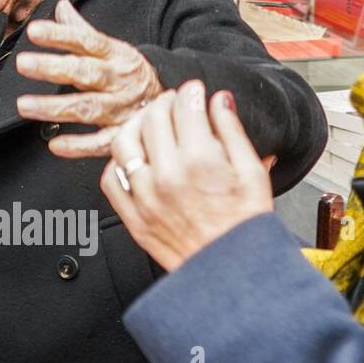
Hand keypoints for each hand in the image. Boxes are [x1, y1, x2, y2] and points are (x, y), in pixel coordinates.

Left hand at [16, 0, 161, 157]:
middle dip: (53, 68)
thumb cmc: (130, 75)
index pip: (87, 41)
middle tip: (22, 63)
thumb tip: (60, 6)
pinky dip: (78, 146)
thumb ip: (83, 30)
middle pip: (86, 72)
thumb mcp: (113, 48)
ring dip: (55, 107)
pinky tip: (54, 144)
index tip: (33, 31)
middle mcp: (120, 81)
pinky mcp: (123, 136)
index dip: (61, 35)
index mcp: (117, 55)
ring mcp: (123, 109)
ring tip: (24, 105)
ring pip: (88, 108)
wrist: (173, 106)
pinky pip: (101, 143)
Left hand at [99, 80, 273, 271]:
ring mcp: (145, 196)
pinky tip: (133, 158)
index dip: (190, 92)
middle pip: (152, 118)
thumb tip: (219, 100)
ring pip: (123, 142)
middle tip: (173, 103)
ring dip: (134, 125)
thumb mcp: (253, 173)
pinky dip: (117, 163)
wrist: (231, 272)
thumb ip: (233, 131)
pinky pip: (110, 178)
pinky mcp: (132, 216)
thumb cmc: (245, 225)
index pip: (185, 108)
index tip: (193, 90)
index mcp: (201, 161)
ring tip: (148, 123)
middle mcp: (168, 175)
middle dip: (164, 102)